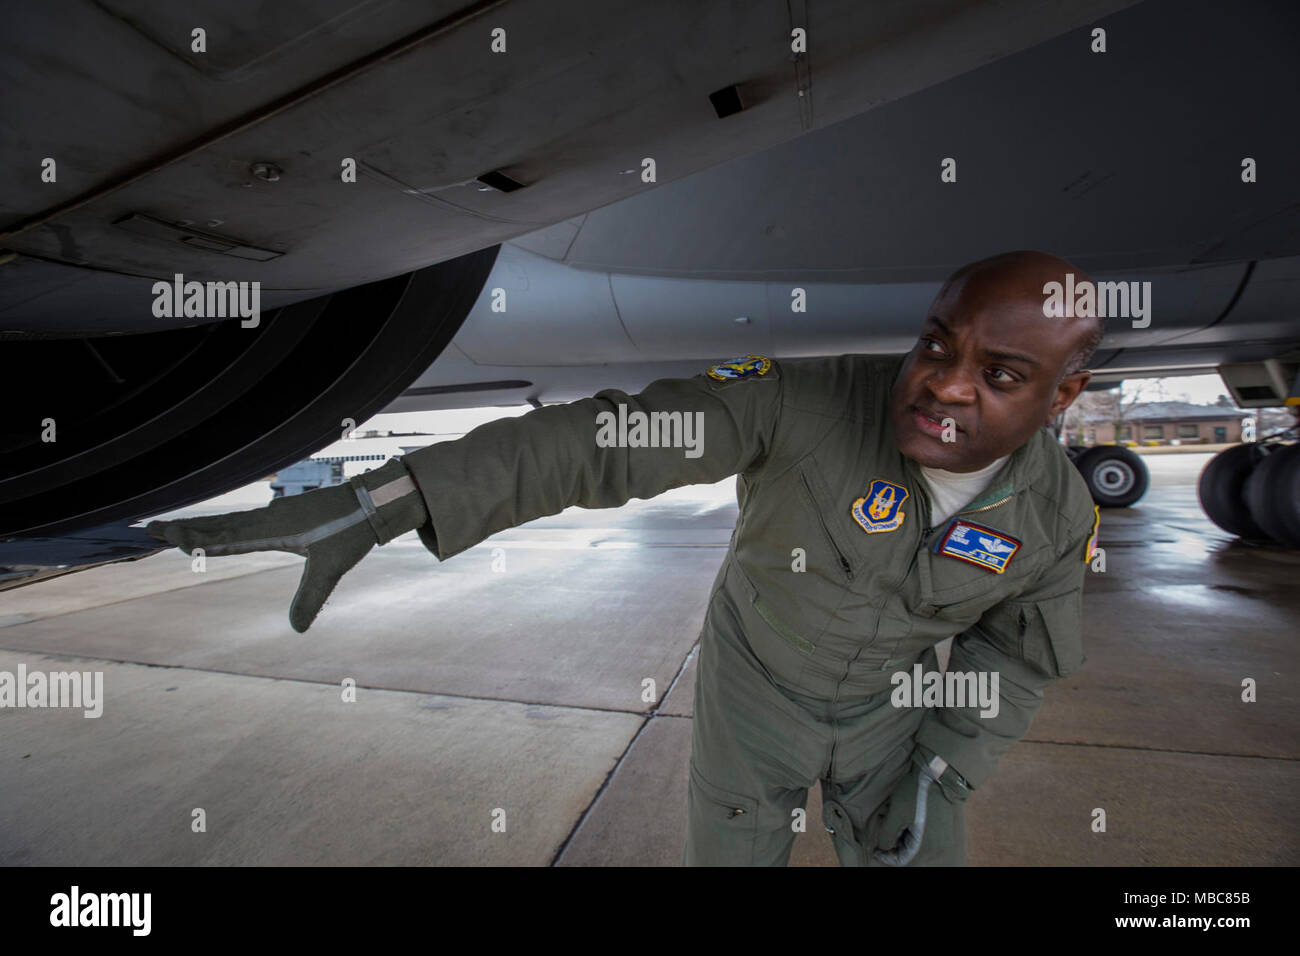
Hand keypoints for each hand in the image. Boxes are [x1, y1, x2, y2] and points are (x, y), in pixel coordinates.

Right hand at [145, 458, 426, 631]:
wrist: (372, 501)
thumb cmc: (351, 532)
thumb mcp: (331, 568)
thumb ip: (311, 598)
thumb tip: (297, 631)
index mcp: (272, 529)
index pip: (225, 537)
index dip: (195, 537)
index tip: (166, 535)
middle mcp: (268, 518)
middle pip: (218, 525)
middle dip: (185, 528)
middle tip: (150, 527)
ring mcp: (275, 514)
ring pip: (230, 521)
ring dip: (202, 525)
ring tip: (175, 528)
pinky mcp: (285, 514)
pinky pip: (245, 520)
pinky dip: (224, 524)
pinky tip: (220, 528)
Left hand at [873, 749, 968, 865]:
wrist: (937, 774)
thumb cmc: (915, 795)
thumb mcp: (896, 815)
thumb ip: (887, 835)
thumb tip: (883, 847)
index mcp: (926, 847)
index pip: (901, 860)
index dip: (886, 856)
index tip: (875, 850)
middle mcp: (937, 846)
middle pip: (909, 851)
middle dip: (893, 842)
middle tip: (882, 829)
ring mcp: (942, 837)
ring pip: (914, 842)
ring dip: (900, 834)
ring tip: (890, 818)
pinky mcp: (943, 826)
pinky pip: (923, 834)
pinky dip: (910, 828)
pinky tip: (901, 815)